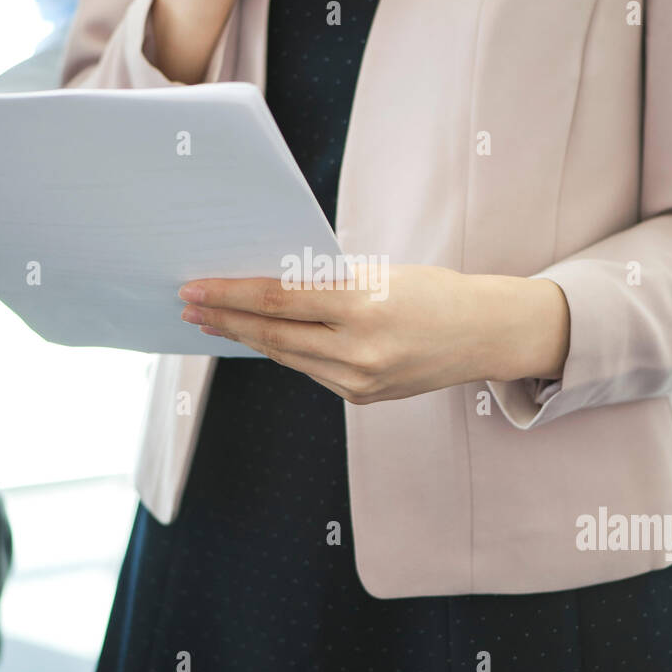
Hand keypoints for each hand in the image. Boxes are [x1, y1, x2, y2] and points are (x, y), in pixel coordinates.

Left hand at [177, 267, 570, 404]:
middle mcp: (358, 352)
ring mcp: (359, 381)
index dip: (231, 294)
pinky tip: (261, 337)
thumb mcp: (379, 275)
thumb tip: (265, 288)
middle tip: (188, 306)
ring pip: (286, 356)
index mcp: (363, 308)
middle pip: (272, 333)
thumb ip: (325, 284)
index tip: (195, 287)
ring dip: (247, 337)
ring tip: (213, 321)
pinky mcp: (361, 397)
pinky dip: (284, 350)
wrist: (483, 335)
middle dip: (225, 319)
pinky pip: (310, 370)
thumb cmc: (432, 291)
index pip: (278, 299)